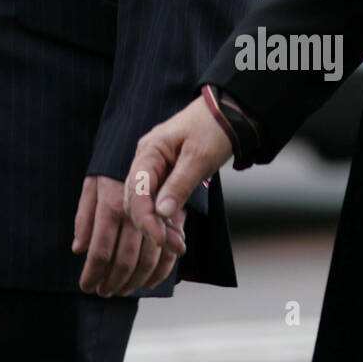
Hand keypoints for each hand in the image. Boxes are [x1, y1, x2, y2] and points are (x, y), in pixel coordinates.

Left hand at [72, 173, 186, 295]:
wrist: (151, 146)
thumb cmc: (115, 165)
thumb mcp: (92, 182)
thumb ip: (84, 215)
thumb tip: (78, 248)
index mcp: (111, 205)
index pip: (100, 250)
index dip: (92, 273)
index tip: (86, 285)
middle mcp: (134, 215)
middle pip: (124, 261)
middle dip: (112, 281)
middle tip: (103, 291)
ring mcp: (156, 218)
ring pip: (147, 262)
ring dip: (134, 282)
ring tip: (121, 290)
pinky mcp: (174, 219)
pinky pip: (169, 254)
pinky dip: (159, 273)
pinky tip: (149, 282)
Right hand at [122, 95, 233, 284]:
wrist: (228, 114)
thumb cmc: (213, 130)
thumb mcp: (199, 158)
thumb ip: (179, 185)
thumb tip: (161, 214)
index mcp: (149, 151)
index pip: (136, 190)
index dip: (146, 219)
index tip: (162, 240)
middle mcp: (146, 160)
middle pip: (134, 201)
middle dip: (151, 227)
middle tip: (177, 246)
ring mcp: (154, 169)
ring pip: (143, 205)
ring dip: (157, 227)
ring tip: (178, 245)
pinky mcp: (164, 177)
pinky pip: (156, 203)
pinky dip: (165, 220)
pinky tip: (176, 235)